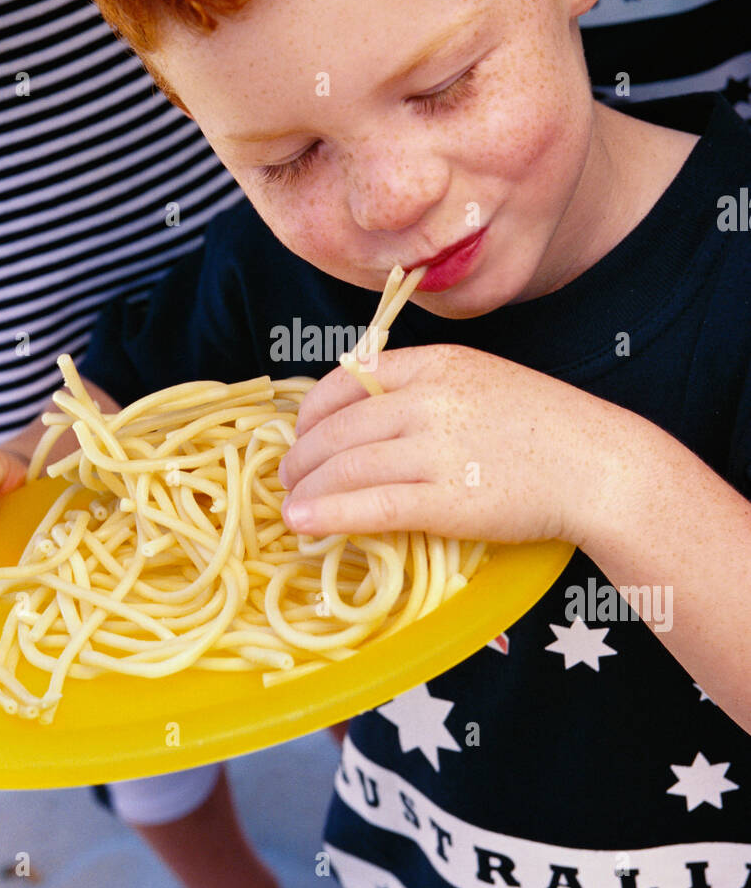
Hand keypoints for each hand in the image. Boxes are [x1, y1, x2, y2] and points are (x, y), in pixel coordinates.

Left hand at [278, 345, 611, 546]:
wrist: (598, 465)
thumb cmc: (544, 427)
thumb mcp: (483, 381)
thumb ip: (428, 389)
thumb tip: (368, 414)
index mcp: (437, 364)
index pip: (350, 378)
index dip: (313, 410)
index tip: (300, 432)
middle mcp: (431, 401)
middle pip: (339, 427)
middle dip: (302, 456)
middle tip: (287, 477)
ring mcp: (439, 451)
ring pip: (347, 467)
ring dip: (307, 489)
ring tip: (289, 507)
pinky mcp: (448, 501)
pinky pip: (371, 506)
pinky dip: (329, 514)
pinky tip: (305, 523)